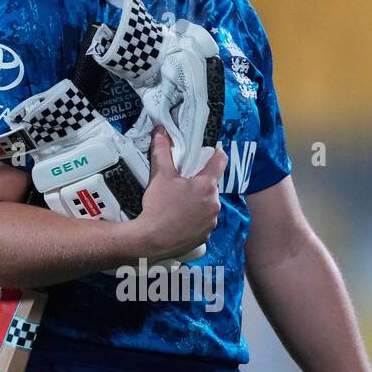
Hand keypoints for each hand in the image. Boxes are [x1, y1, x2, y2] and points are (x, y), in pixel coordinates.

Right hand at [135, 126, 225, 259]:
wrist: (151, 240)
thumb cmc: (158, 206)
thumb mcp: (160, 175)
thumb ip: (162, 151)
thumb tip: (160, 131)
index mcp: (207, 186)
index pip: (220, 162)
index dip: (217, 154)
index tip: (214, 150)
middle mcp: (214, 204)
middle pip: (211, 186)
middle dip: (200, 183)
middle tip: (184, 183)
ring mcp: (211, 222)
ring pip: (208, 206)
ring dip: (198, 203)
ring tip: (180, 204)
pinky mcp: (204, 237)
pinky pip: (203, 223)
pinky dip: (195, 220)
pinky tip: (181, 220)